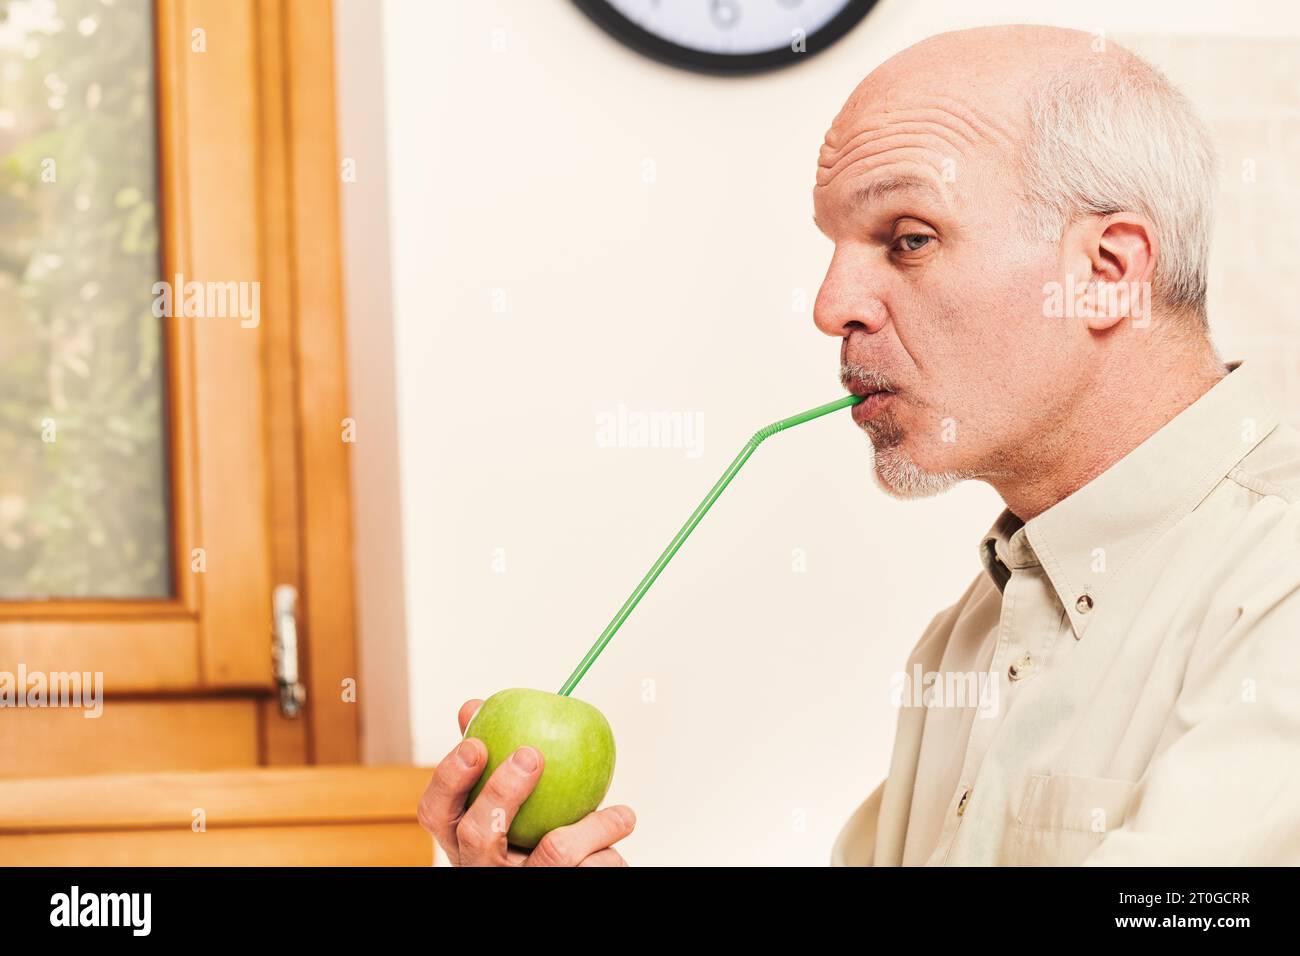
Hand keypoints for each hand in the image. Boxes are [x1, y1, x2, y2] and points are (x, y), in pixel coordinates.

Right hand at [417, 697, 635, 865]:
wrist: (572, 876)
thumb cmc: (538, 837)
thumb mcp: (512, 805)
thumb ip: (494, 760)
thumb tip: (471, 707)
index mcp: (464, 842)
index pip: (436, 813)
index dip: (450, 778)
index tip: (476, 743)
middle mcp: (483, 870)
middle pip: (478, 835)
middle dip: (502, 791)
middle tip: (531, 754)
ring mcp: (519, 885)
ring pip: (553, 853)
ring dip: (592, 826)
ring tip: (621, 813)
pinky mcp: (555, 891)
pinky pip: (588, 866)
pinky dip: (609, 843)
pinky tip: (622, 825)